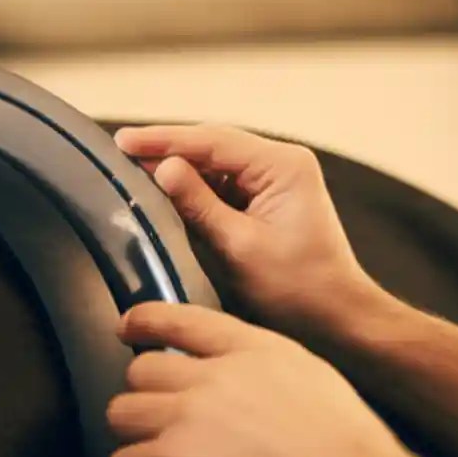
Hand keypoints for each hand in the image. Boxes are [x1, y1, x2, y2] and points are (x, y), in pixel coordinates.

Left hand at [106, 301, 422, 456]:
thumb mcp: (316, 383)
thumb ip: (269, 375)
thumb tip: (246, 390)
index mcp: (256, 350)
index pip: (181, 319)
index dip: (145, 322)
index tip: (130, 327)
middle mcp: (215, 375)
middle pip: (142, 370)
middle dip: (148, 397)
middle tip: (165, 423)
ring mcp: (190, 416)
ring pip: (122, 413)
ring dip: (137, 437)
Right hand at [115, 125, 382, 332]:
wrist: (337, 317)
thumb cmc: (298, 289)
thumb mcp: (238, 247)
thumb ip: (198, 204)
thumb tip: (162, 168)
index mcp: (283, 167)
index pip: (212, 141)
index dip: (163, 139)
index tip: (123, 140)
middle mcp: (283, 164)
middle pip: (213, 146)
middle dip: (167, 150)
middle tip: (120, 151)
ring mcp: (278, 180)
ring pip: (216, 164)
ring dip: (180, 169)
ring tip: (134, 171)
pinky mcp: (269, 199)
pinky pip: (225, 185)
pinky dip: (196, 189)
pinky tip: (166, 193)